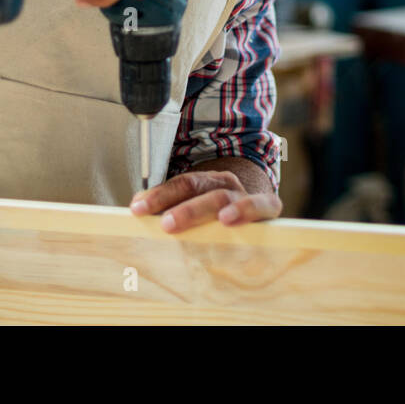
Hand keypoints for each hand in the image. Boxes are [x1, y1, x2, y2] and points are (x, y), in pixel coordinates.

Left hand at [130, 170, 281, 231]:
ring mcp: (245, 194)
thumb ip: (168, 206)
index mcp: (206, 181)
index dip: (159, 195)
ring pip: (222, 198)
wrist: (260, 206)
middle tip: (164, 222)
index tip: (137, 208)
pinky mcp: (268, 207)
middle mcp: (225, 183)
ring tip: (184, 220)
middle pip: (198, 187)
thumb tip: (136, 206)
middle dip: (177, 203)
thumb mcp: (195, 207)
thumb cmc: (221, 213)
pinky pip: (259, 206)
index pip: (180, 184)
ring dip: (202, 209)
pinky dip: (245, 210)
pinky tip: (229, 219)